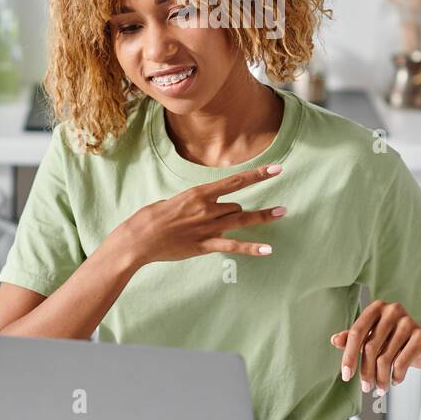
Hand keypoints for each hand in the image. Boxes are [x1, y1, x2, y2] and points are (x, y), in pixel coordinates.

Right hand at [117, 163, 285, 266]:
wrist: (139, 238)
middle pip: (236, 205)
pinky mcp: (205, 245)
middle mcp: (207, 208)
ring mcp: (207, 227)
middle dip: (239, 210)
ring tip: (281, 212)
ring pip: (240, 219)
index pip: (235, 182)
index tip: (276, 170)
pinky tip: (268, 249)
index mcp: (198, 193)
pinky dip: (252, 248)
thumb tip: (205, 205)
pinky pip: (233, 245)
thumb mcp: (174, 201)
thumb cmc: (152, 217)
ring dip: (261, 217)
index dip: (258, 175)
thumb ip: (194, 203)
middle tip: (261, 210)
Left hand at [330, 300, 420, 393]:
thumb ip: (354, 338)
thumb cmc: (395, 341)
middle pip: (370, 347)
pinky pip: (401, 362)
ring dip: (381, 379)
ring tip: (381, 388)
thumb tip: (335, 340)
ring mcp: (408, 321)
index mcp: (377, 307)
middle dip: (366, 372)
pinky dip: (396, 376)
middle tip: (366, 388)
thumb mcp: (373, 338)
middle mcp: (392, 310)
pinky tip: (395, 380)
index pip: (356, 333)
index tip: (346, 376)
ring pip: (385, 358)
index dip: (349, 355)